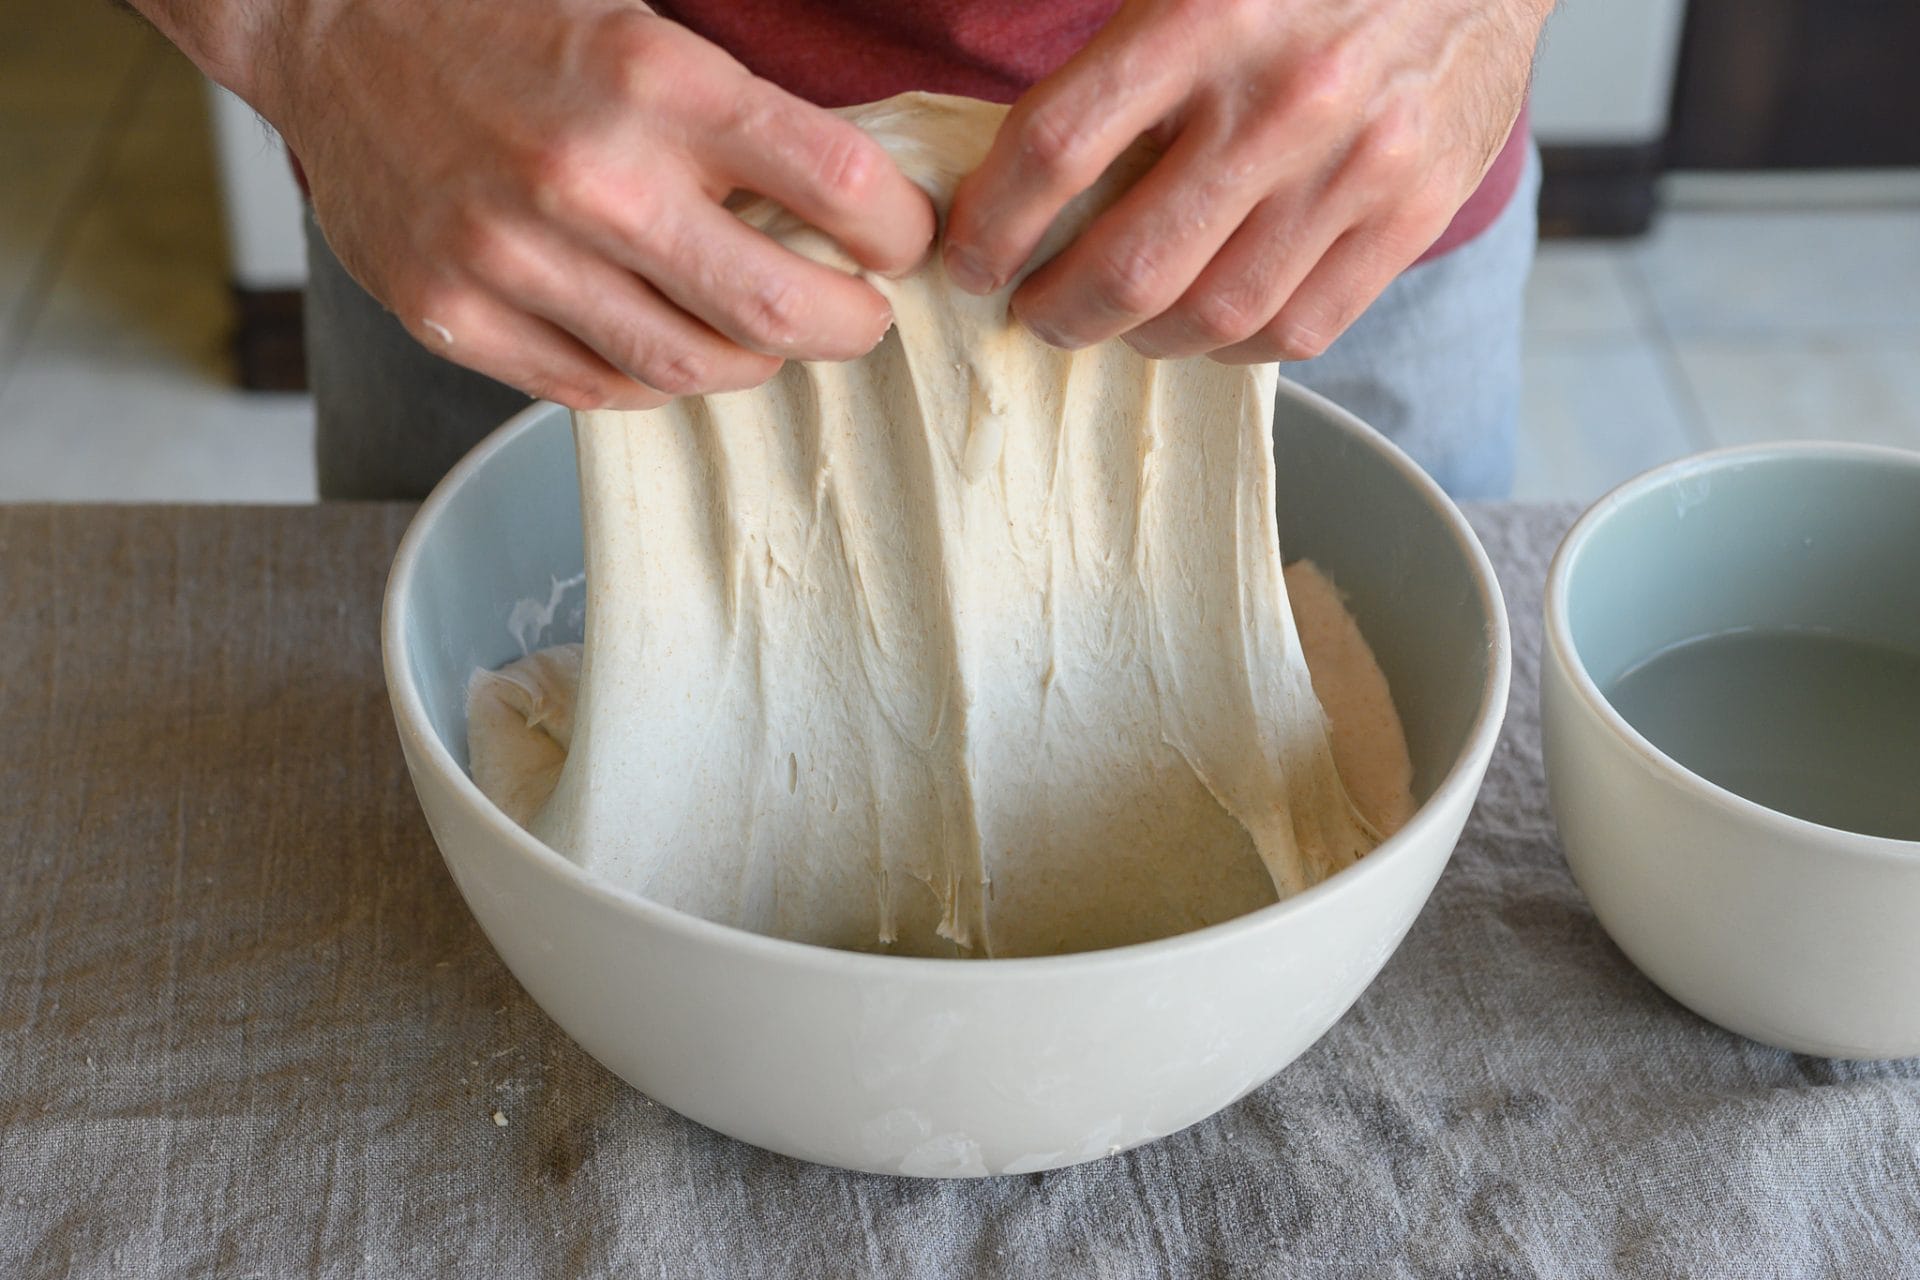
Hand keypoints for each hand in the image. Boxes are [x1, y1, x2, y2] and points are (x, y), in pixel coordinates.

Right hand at [162, 0, 935, 408]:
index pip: (841, 186)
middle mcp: (589, 177)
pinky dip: (656, 377)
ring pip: (692, 366)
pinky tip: (667, 339)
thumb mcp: (643, 19)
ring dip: (754, 360)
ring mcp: (512, 255)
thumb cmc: (502, 16)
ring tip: (763, 331)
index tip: (901, 242)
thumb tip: (860, 198)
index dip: (899, 232)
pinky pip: (598, 389)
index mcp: (654, 79)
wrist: (325, 22)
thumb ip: (743, 111)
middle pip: (777, 307)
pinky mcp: (451, 311)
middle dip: (850, 327)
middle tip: (862, 318)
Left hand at [942, 0, 1547, 362]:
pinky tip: (1209, 322)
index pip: (1057, 147)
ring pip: (1215, 315)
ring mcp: (1356, 165)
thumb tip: (1013, 168)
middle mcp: (1283, 99)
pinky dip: (1236, 347)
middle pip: (1130, 264)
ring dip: (1143, 338)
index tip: (971, 258)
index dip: (992, 223)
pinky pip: (1300, 328)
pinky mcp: (1415, 213)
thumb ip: (1117, 58)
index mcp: (1206, 15)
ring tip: (1119, 322)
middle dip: (1059, 309)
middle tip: (1036, 310)